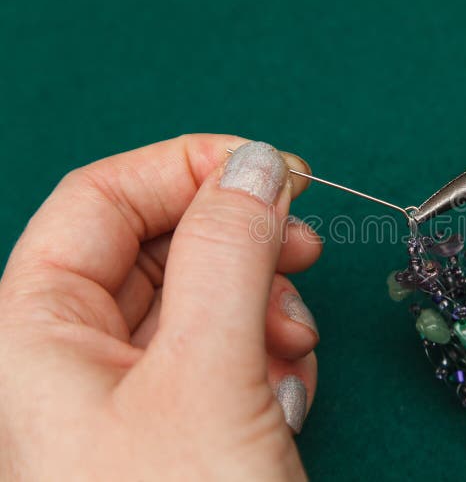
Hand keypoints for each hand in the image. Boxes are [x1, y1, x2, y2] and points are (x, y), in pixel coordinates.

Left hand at [0, 135, 322, 479]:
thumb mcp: (207, 375)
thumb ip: (227, 255)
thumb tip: (254, 165)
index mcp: (37, 334)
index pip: (102, 199)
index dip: (189, 168)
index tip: (274, 168)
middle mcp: (76, 359)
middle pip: (161, 247)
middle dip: (242, 244)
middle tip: (304, 245)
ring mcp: (130, 395)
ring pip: (204, 301)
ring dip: (267, 309)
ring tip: (296, 348)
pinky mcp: (181, 424)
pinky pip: (226, 353)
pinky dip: (270, 357)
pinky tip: (286, 394)